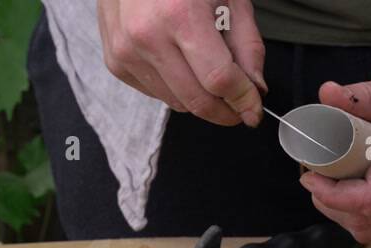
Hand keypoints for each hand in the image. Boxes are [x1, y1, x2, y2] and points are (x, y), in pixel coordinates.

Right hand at [97, 0, 265, 126]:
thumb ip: (247, 46)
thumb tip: (254, 89)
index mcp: (179, 15)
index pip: (219, 79)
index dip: (243, 100)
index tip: (253, 110)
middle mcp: (147, 36)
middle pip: (197, 100)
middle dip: (225, 111)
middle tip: (240, 106)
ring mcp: (126, 51)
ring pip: (176, 102)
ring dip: (200, 98)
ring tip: (208, 72)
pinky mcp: (115, 61)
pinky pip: (155, 93)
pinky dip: (175, 87)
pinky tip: (180, 62)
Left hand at [299, 60, 370, 242]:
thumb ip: (362, 96)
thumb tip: (326, 95)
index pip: (368, 199)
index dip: (331, 196)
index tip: (311, 177)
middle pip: (367, 221)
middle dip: (332, 206)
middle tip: (317, 181)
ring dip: (348, 215)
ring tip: (335, 189)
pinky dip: (370, 217)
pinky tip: (361, 193)